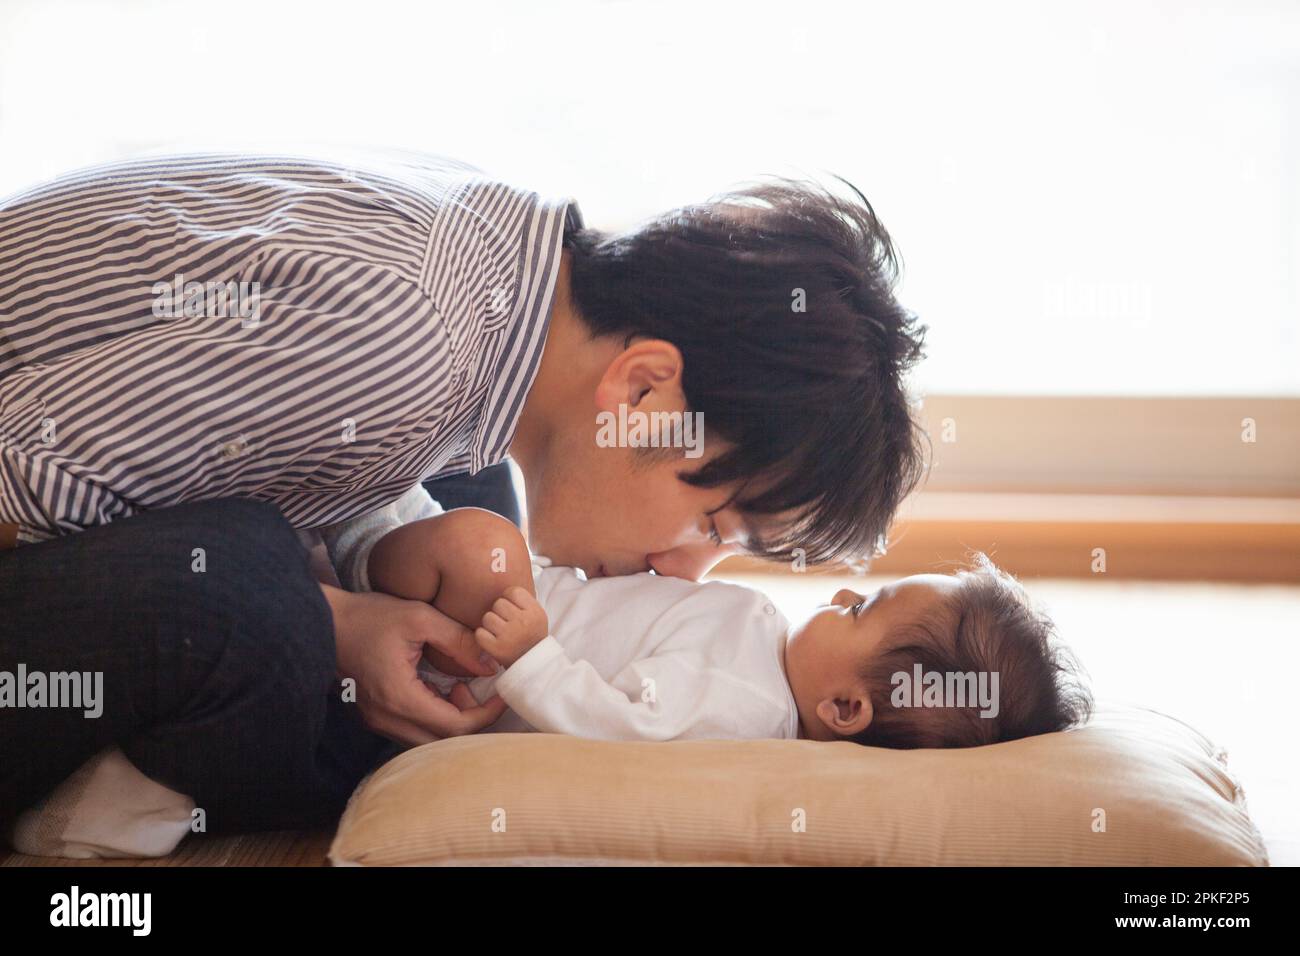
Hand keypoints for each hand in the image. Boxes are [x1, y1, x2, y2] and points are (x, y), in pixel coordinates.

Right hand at [324, 584, 507, 745]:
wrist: (326, 622)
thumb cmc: (371, 616)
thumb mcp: (420, 618)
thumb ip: (459, 641)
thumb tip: (490, 665)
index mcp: (400, 698)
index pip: (455, 726)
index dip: (485, 714)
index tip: (501, 694)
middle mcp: (388, 718)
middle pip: (443, 743)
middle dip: (471, 720)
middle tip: (482, 691)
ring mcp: (378, 721)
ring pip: (428, 741)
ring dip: (453, 720)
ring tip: (460, 686)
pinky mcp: (375, 716)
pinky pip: (413, 731)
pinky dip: (435, 718)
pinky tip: (441, 690)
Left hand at [475, 587, 548, 666]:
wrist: (532, 664)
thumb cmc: (530, 635)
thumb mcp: (536, 614)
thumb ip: (522, 598)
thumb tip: (500, 570)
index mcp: (535, 611)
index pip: (512, 591)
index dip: (508, 599)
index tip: (511, 609)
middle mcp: (524, 622)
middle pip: (498, 603)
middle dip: (498, 612)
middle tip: (505, 623)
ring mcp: (510, 636)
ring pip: (487, 617)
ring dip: (490, 624)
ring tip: (499, 632)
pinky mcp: (497, 649)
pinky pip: (479, 633)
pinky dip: (482, 637)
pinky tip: (492, 641)